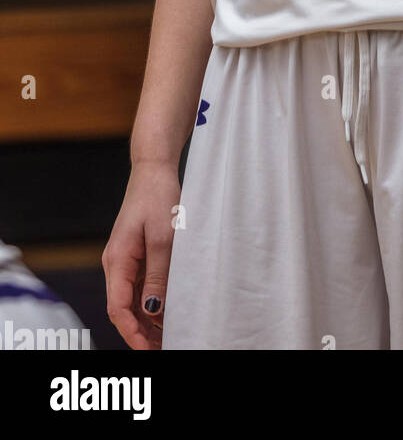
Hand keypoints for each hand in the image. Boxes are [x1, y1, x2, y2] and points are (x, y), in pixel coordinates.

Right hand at [102, 161, 182, 350]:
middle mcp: (116, 264)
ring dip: (147, 320)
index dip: (132, 332)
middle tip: (164, 347)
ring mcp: (124, 260)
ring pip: (131, 300)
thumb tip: (153, 311)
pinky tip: (167, 311)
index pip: (117, 308)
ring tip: (168, 335)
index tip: (149, 349)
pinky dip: (151, 302)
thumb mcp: (164, 238)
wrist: (154, 170)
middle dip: (140, 332)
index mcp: (117, 260)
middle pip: (123, 308)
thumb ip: (158, 276)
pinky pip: (139, 286)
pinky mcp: (135, 255)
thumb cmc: (158, 198)